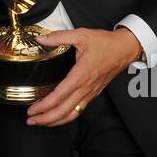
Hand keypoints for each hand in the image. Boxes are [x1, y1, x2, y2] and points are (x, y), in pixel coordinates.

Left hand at [26, 27, 142, 126]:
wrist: (125, 49)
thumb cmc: (106, 43)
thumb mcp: (81, 35)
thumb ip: (59, 37)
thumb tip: (42, 39)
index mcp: (81, 74)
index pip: (60, 95)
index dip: (44, 105)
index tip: (32, 109)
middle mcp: (86, 87)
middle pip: (64, 111)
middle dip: (46, 118)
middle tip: (31, 120)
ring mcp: (90, 93)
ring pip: (72, 114)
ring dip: (55, 121)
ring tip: (41, 122)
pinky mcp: (93, 94)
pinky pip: (79, 111)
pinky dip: (66, 117)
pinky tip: (58, 117)